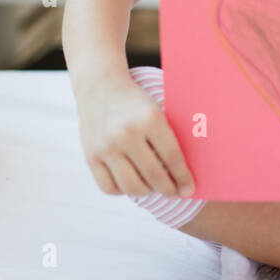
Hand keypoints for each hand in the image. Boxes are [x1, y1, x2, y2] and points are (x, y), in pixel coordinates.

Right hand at [76, 74, 195, 198]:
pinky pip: (109, 187)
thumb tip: (184, 173)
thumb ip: (168, 138)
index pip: (173, 157)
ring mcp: (107, 147)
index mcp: (150, 119)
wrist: (100, 87)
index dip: (183, 177)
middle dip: (168, 189)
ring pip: (132, 186)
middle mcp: (127, 134)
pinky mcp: (91, 156)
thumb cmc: (135, 102)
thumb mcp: (156, 110)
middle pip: (154, 176)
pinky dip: (122, 190)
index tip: (188, 189)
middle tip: (173, 192)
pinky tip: (130, 182)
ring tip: (152, 186)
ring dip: (146, 191)